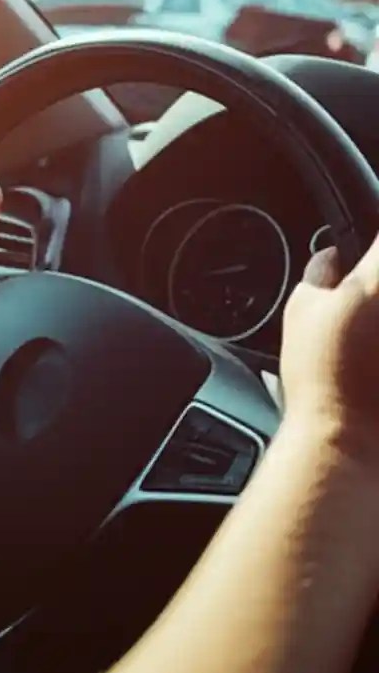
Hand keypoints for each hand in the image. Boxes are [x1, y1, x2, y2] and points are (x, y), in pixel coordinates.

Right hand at [279, 241, 378, 455]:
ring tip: (363, 342)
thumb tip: (330, 259)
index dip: (368, 241)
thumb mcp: (301, 311)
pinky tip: (370, 363)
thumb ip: (319, 273)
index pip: (378, 233)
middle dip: (371, 288)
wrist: (351, 439)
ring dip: (374, 322)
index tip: (361, 250)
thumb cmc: (323, 375)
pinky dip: (378, 349)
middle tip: (357, 305)